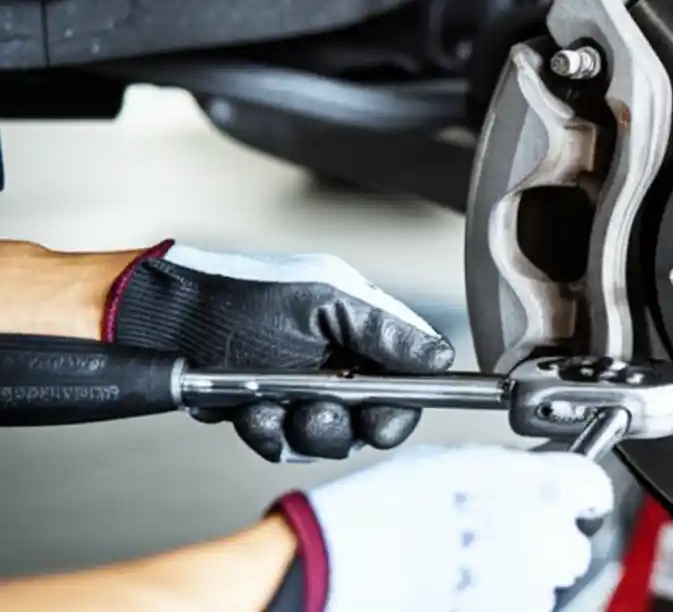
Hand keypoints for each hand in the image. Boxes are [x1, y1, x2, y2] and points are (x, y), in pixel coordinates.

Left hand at [103, 241, 453, 460]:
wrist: (162, 325)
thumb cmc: (236, 298)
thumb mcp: (319, 302)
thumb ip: (383, 329)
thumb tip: (438, 355)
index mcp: (361, 327)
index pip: (410, 376)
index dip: (401, 404)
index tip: (380, 417)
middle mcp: (340, 361)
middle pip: (373, 418)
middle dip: (342, 423)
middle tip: (316, 410)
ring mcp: (306, 392)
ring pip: (331, 439)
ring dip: (299, 429)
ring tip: (269, 404)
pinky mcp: (272, 415)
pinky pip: (287, 446)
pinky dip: (267, 434)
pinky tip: (249, 411)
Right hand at [274, 446, 613, 611]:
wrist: (331, 566)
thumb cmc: (369, 512)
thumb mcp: (438, 464)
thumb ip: (496, 470)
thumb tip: (526, 474)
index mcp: (513, 478)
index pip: (585, 481)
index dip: (583, 489)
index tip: (581, 498)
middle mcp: (522, 530)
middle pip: (570, 543)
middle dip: (551, 544)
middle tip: (513, 541)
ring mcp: (511, 581)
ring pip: (547, 587)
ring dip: (523, 580)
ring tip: (475, 570)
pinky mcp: (496, 609)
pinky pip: (523, 608)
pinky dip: (502, 601)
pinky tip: (467, 590)